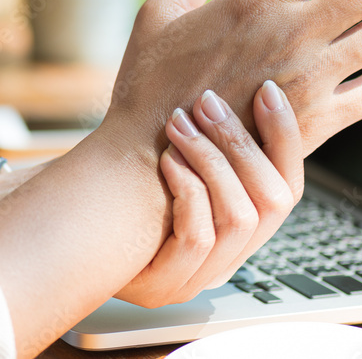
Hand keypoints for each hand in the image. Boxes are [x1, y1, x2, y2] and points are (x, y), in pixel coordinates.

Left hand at [115, 81, 301, 306]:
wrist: (71, 229)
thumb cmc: (126, 184)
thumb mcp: (179, 158)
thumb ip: (212, 134)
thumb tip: (235, 75)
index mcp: (241, 226)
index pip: (290, 187)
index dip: (285, 137)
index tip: (267, 89)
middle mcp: (229, 256)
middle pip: (273, 201)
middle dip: (242, 142)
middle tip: (207, 102)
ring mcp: (199, 277)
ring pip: (239, 217)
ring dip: (212, 160)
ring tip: (180, 126)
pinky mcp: (165, 286)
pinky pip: (198, 237)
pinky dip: (188, 190)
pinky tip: (167, 162)